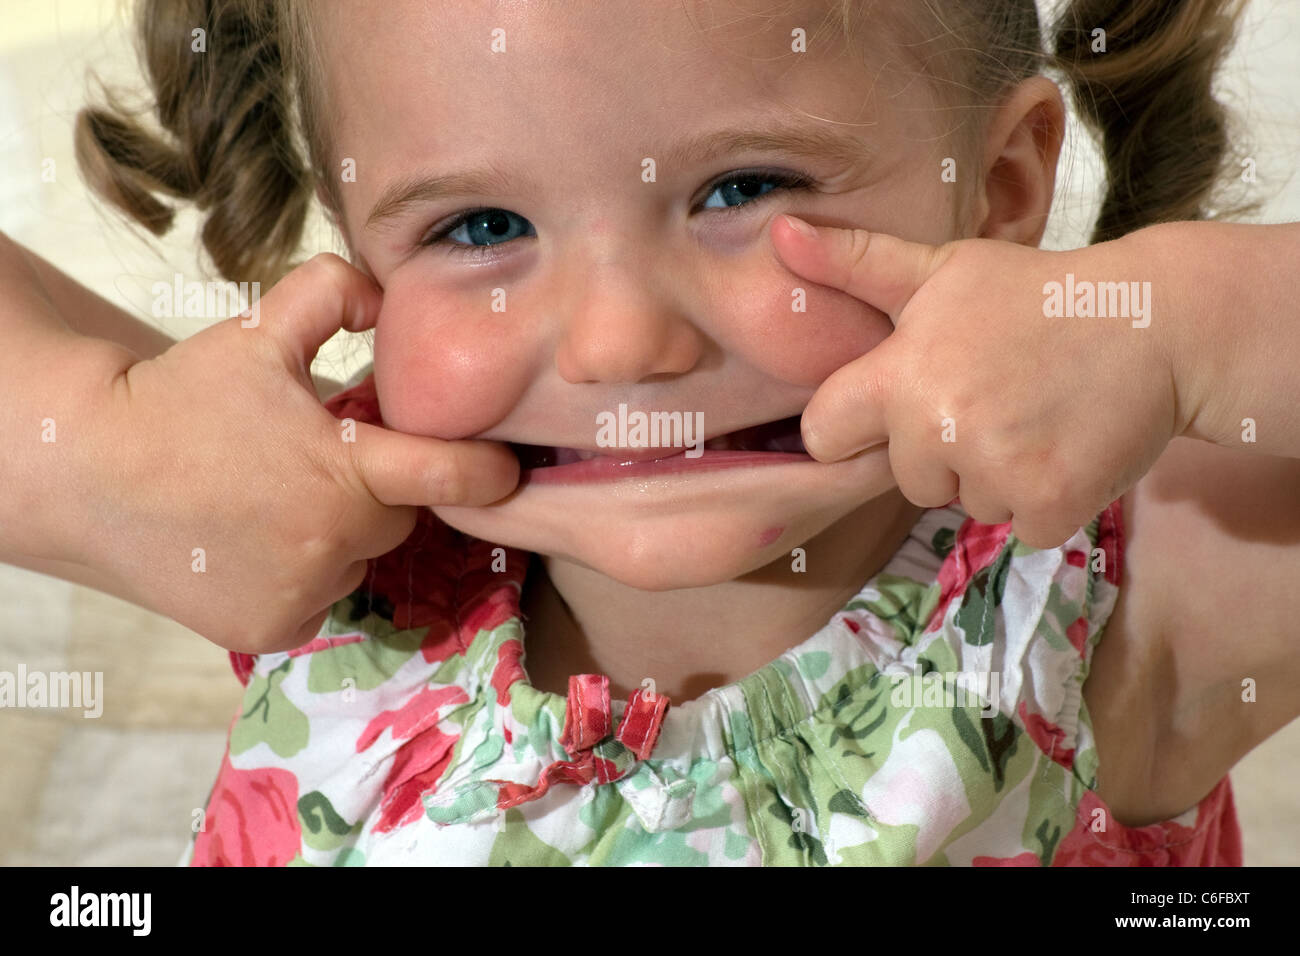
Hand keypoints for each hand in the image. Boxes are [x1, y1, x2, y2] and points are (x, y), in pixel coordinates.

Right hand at [74, 254, 518, 652]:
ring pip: (356, 561)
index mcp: (348, 472)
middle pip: (396, 517)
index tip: (503, 467)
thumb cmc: (180, 395)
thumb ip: (333, 293)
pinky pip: (317, 599)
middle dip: (374, 490)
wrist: (85, 469)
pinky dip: (300, 576)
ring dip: (336, 536)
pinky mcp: (270, 631)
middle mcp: (334, 544)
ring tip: (271, 501)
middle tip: (317, 461)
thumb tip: (389, 296)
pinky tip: (251, 542)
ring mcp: (302, 595)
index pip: (453, 477)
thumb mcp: (257, 329)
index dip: (485, 470)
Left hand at [771, 215, 1183, 548]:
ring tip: (1037, 417)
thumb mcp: (942, 269)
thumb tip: (778, 234)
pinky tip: (1067, 448)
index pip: (824, 432)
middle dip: (942, 452)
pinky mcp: (1049, 502)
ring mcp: (994, 469)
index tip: (895, 410)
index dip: (851, 428)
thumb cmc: (1035, 294)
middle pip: (908, 478)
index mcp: (898, 374)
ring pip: (968, 504)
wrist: (1155, 320)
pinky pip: (1023, 527)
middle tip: (996, 398)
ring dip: (997, 476)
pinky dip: (1046, 501)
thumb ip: (855, 264)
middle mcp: (937, 426)